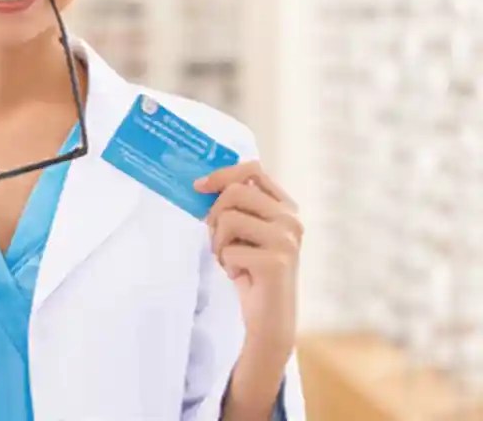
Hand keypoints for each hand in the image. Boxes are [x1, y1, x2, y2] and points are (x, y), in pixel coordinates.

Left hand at [195, 162, 301, 369]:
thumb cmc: (252, 272)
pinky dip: (226, 264)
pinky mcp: (276, 261)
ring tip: (231, 259)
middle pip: (235, 192)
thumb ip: (233, 208)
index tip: (199, 186)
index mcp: (285, 208)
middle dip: (214, 215)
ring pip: (228, 218)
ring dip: (218, 243)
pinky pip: (229, 250)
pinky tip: (241, 276)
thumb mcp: (242, 234)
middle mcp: (290, 220)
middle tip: (218, 240)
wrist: (269, 318)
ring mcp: (286, 240)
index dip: (222, 174)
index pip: (253, 171)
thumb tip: (201, 184)